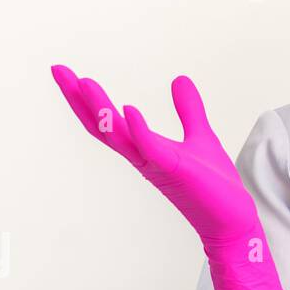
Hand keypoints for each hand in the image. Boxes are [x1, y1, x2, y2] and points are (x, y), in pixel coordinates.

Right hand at [50, 65, 288, 289]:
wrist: (232, 219)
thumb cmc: (214, 184)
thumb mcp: (199, 135)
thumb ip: (188, 109)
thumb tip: (179, 79)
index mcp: (145, 148)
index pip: (106, 121)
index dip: (85, 98)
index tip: (66, 72)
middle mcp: (142, 157)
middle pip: (100, 125)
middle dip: (78, 98)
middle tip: (57, 70)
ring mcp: (156, 164)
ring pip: (118, 135)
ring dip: (100, 110)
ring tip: (83, 81)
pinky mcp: (174, 170)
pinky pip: (151, 149)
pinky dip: (139, 130)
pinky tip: (129, 109)